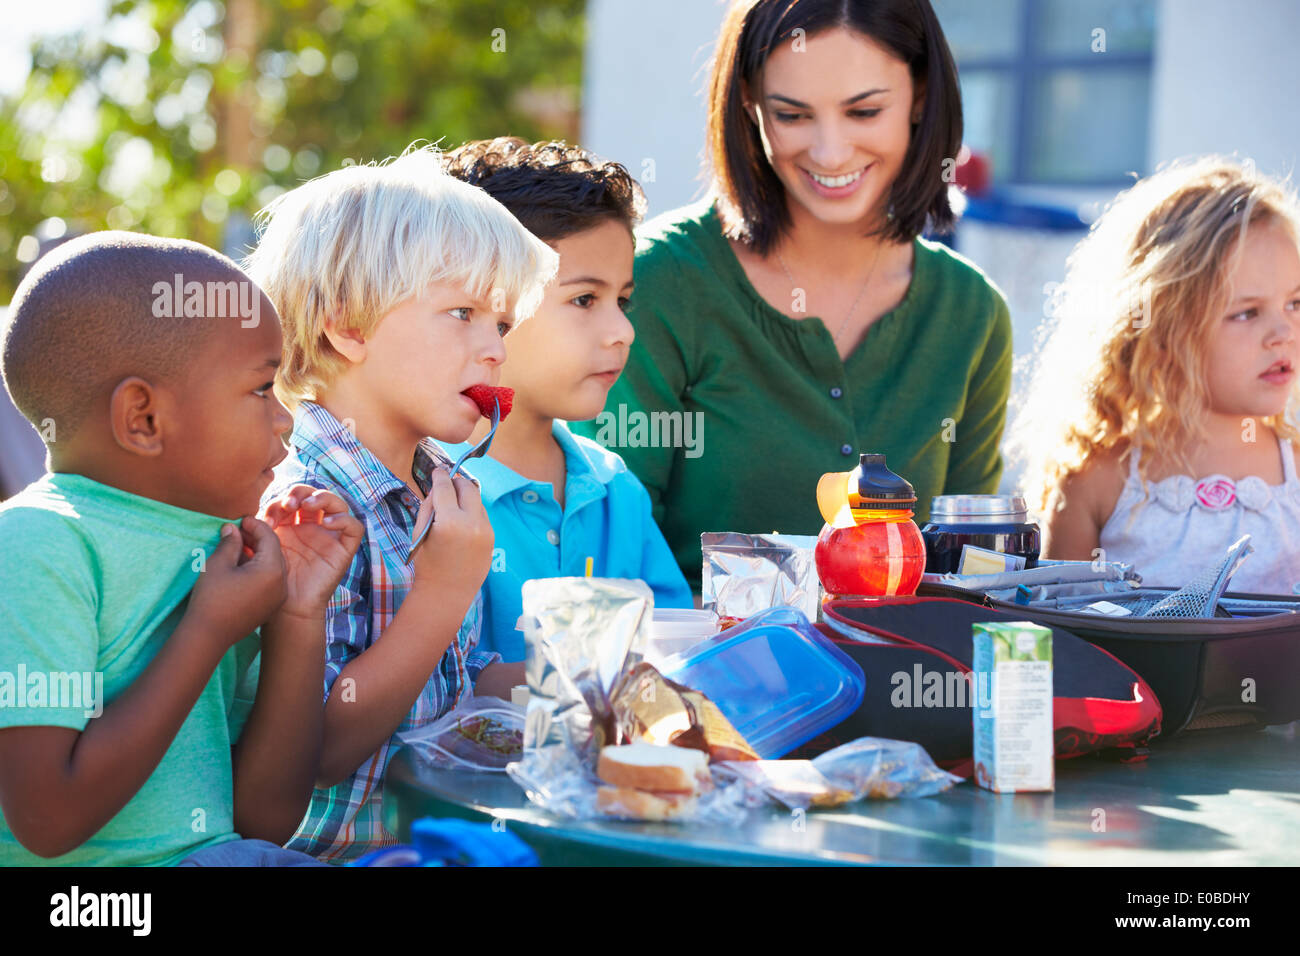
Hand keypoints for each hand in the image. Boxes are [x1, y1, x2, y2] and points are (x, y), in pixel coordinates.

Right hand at [189, 517, 286, 646]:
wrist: (208, 636)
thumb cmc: (211, 597)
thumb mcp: (218, 563)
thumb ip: (230, 542)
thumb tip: (232, 528)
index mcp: (273, 570)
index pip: (269, 538)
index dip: (255, 525)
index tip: (240, 519)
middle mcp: (282, 583)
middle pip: (274, 552)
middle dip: (257, 539)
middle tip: (238, 531)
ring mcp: (278, 597)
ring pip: (273, 566)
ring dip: (258, 554)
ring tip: (237, 546)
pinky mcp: (271, 607)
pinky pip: (270, 581)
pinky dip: (259, 569)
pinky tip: (241, 565)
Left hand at [261, 485, 364, 619]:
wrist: (286, 608)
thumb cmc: (272, 580)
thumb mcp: (262, 549)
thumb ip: (257, 530)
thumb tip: (247, 516)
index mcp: (293, 524)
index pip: (293, 498)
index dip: (280, 501)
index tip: (266, 519)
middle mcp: (314, 527)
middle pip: (316, 494)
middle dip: (301, 493)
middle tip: (289, 505)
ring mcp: (331, 537)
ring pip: (338, 504)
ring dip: (323, 498)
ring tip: (308, 505)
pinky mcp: (345, 549)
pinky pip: (354, 527)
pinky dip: (344, 519)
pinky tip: (327, 523)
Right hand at [409, 467, 493, 596]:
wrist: (447, 592)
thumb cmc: (427, 563)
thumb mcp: (420, 533)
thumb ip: (429, 507)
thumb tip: (438, 487)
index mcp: (449, 522)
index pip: (445, 487)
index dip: (440, 475)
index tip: (438, 470)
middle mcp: (471, 523)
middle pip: (468, 487)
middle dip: (456, 482)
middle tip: (447, 484)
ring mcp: (485, 530)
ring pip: (477, 500)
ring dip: (465, 496)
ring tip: (453, 502)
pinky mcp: (492, 537)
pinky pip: (482, 514)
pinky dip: (472, 511)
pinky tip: (462, 518)